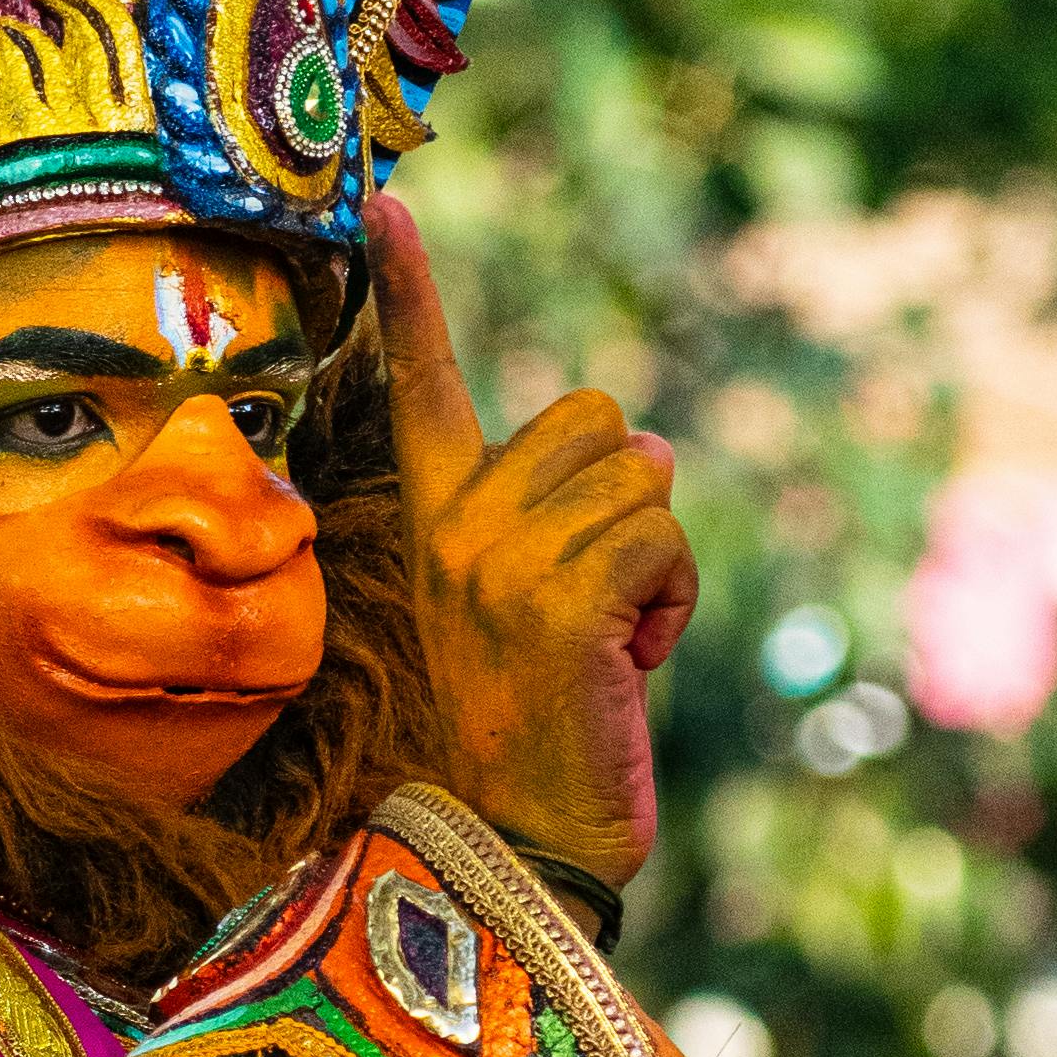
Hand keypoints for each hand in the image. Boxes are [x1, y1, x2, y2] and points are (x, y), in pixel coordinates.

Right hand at [369, 194, 696, 896]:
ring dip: (658, 559)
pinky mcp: (558, 597)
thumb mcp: (523, 603)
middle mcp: (449, 521)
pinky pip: (664, 539)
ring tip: (609, 642)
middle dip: (628, 503)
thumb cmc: (533, 730)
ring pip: (644, 476)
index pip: (418, 379)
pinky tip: (630, 664)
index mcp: (426, 516)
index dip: (409, 290)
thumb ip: (555, 515)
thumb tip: (654, 446)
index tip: (382, 206)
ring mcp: (498, 557)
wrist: (517, 851)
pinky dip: (674, 601)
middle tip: (592, 606)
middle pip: (595, 420)